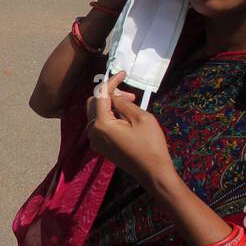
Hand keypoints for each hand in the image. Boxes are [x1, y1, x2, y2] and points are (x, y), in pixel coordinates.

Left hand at [85, 71, 173, 187]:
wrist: (153, 172)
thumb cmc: (150, 144)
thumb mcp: (140, 118)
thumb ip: (123, 103)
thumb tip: (113, 94)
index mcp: (101, 124)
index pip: (101, 95)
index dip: (112, 81)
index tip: (123, 73)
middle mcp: (92, 132)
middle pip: (93, 103)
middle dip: (109, 94)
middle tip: (130, 95)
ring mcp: (95, 141)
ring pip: (95, 114)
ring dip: (110, 105)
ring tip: (130, 104)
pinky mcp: (101, 147)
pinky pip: (99, 125)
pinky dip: (109, 116)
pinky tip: (124, 116)